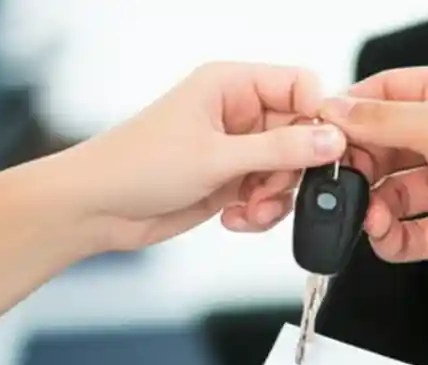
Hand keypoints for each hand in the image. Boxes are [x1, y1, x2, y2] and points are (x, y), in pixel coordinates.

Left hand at [60, 62, 346, 251]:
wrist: (97, 209)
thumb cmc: (136, 165)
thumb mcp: (217, 156)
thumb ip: (281, 149)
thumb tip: (330, 140)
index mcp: (231, 85)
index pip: (301, 86)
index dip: (319, 118)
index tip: (325, 151)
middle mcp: (237, 113)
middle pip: (301, 134)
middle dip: (292, 170)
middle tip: (273, 189)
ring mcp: (235, 148)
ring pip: (288, 170)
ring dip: (275, 197)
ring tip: (249, 209)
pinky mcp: (230, 180)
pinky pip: (269, 195)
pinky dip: (260, 211)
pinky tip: (235, 218)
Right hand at [320, 63, 427, 288]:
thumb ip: (387, 120)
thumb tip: (337, 110)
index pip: (385, 93)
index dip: (349, 112)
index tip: (319, 133)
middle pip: (383, 145)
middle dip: (356, 164)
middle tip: (336, 182)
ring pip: (392, 192)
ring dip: (371, 206)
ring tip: (369, 217)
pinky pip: (412, 232)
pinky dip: (392, 238)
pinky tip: (385, 238)